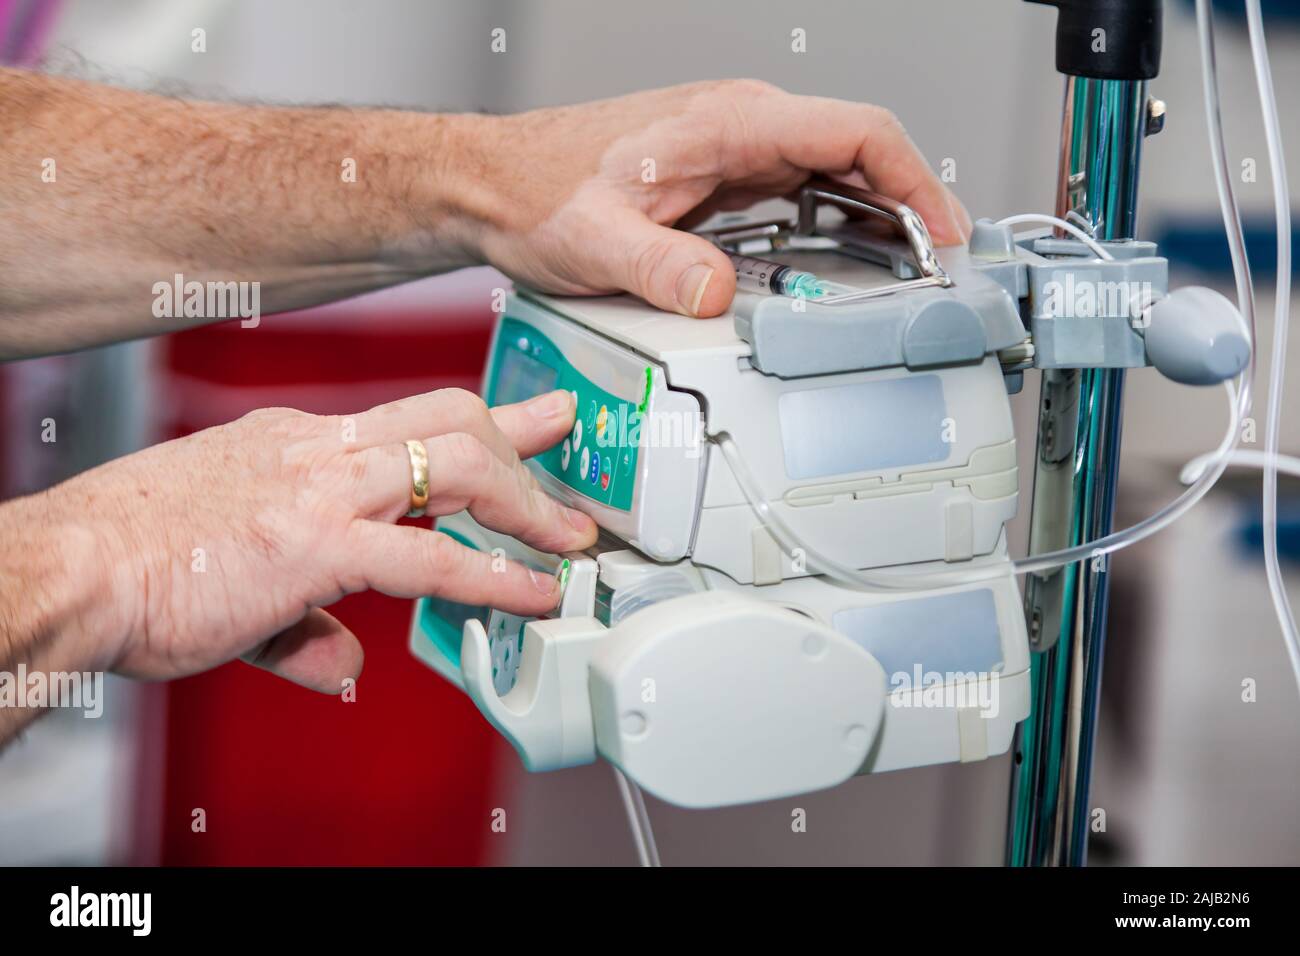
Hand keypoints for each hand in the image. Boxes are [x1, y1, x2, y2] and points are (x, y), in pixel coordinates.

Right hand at [5, 388, 595, 694]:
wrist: (70, 569)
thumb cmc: (131, 565)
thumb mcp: (235, 581)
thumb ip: (303, 624)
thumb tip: (345, 662)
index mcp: (296, 444)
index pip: (405, 416)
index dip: (472, 420)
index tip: (516, 420)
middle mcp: (317, 451)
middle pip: (447, 416)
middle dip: (519, 433)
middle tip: (567, 443)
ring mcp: (320, 491)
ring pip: (455, 467)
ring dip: (524, 504)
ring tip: (566, 539)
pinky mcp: (316, 545)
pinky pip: (431, 554)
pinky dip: (495, 575)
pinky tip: (532, 594)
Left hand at [455, 80, 970, 316]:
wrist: (497, 183)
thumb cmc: (539, 191)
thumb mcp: (596, 239)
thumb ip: (659, 268)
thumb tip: (717, 296)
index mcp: (729, 123)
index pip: (855, 131)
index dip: (914, 179)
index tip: (944, 231)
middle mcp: (742, 128)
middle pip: (860, 152)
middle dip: (912, 206)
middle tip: (943, 270)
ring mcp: (735, 152)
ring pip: (835, 175)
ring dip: (880, 219)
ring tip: (912, 275)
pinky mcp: (723, 179)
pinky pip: (802, 195)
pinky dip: (838, 227)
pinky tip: (849, 266)